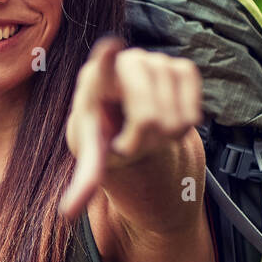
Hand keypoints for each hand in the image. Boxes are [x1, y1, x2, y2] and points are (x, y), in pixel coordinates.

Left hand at [60, 36, 202, 219]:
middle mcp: (122, 64)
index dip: (107, 61)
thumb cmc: (104, 137)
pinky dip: (188, 118)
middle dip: (144, 141)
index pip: (100, 71)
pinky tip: (171, 120)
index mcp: (93, 85)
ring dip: (166, 134)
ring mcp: (153, 60)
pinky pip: (194, 102)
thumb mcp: (93, 156)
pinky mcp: (179, 65)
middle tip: (132, 144)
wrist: (127, 119)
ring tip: (148, 131)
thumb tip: (67, 214)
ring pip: (175, 114)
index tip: (110, 47)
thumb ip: (84, 180)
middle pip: (150, 116)